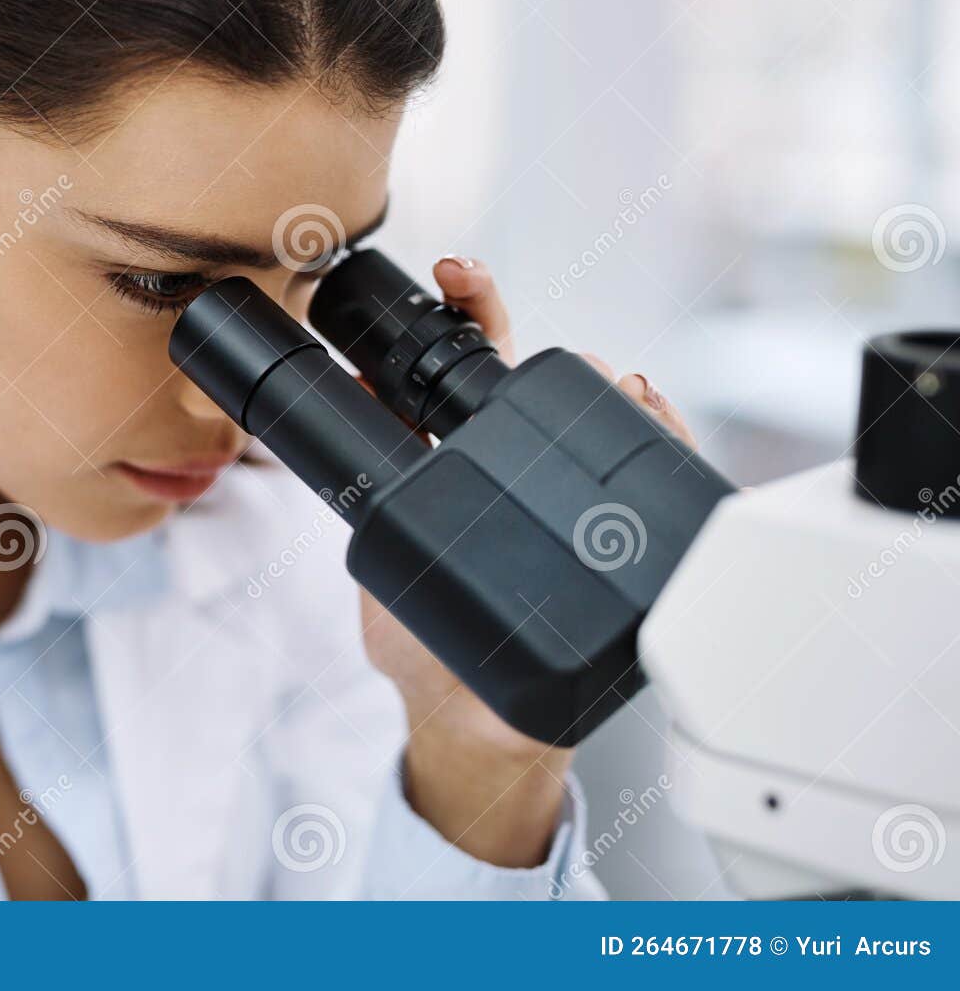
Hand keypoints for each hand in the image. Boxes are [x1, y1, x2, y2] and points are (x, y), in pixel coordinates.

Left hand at [357, 253, 700, 864]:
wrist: (483, 734)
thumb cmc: (429, 658)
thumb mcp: (387, 579)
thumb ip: (372, 513)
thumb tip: (355, 436)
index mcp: (450, 470)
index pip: (446, 377)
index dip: (448, 320)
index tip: (442, 280)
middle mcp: (510, 471)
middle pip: (510, 370)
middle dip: (493, 313)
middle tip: (470, 279)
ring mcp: (568, 500)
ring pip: (586, 411)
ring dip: (588, 376)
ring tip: (590, 371)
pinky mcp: (623, 539)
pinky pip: (652, 475)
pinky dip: (658, 433)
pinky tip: (645, 412)